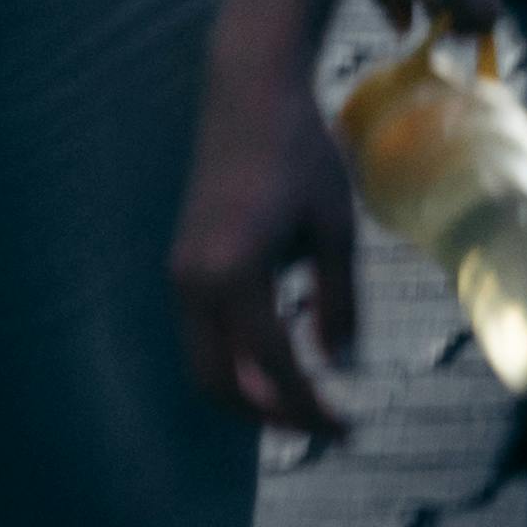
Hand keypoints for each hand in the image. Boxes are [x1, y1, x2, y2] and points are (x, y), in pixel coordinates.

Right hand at [171, 57, 361, 440]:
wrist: (250, 98)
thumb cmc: (302, 154)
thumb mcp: (336, 226)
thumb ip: (338, 298)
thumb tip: (341, 364)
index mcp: (234, 274)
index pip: (271, 367)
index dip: (308, 407)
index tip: (346, 428)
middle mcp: (193, 284)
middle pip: (219, 385)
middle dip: (271, 416)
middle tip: (325, 428)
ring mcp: (180, 277)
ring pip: (204, 366)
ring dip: (251, 394)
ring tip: (307, 403)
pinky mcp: (183, 268)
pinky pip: (204, 336)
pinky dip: (238, 362)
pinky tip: (284, 360)